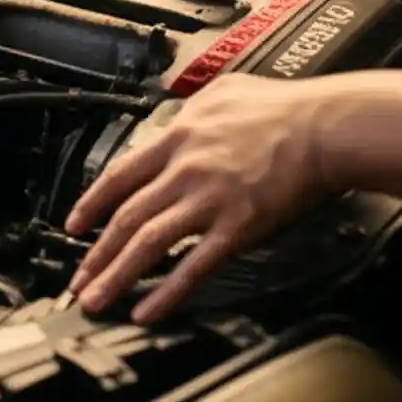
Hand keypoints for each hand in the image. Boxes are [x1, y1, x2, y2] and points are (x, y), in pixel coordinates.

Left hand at [65, 73, 337, 323]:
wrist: (326, 127)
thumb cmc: (284, 108)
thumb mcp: (222, 90)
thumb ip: (191, 106)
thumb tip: (176, 113)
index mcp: (177, 137)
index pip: (119, 175)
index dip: (90, 203)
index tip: (75, 224)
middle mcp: (183, 171)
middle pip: (125, 216)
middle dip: (94, 253)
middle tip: (75, 279)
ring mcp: (208, 201)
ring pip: (146, 244)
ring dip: (115, 276)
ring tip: (94, 300)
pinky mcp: (237, 228)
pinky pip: (193, 267)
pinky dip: (166, 293)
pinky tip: (148, 310)